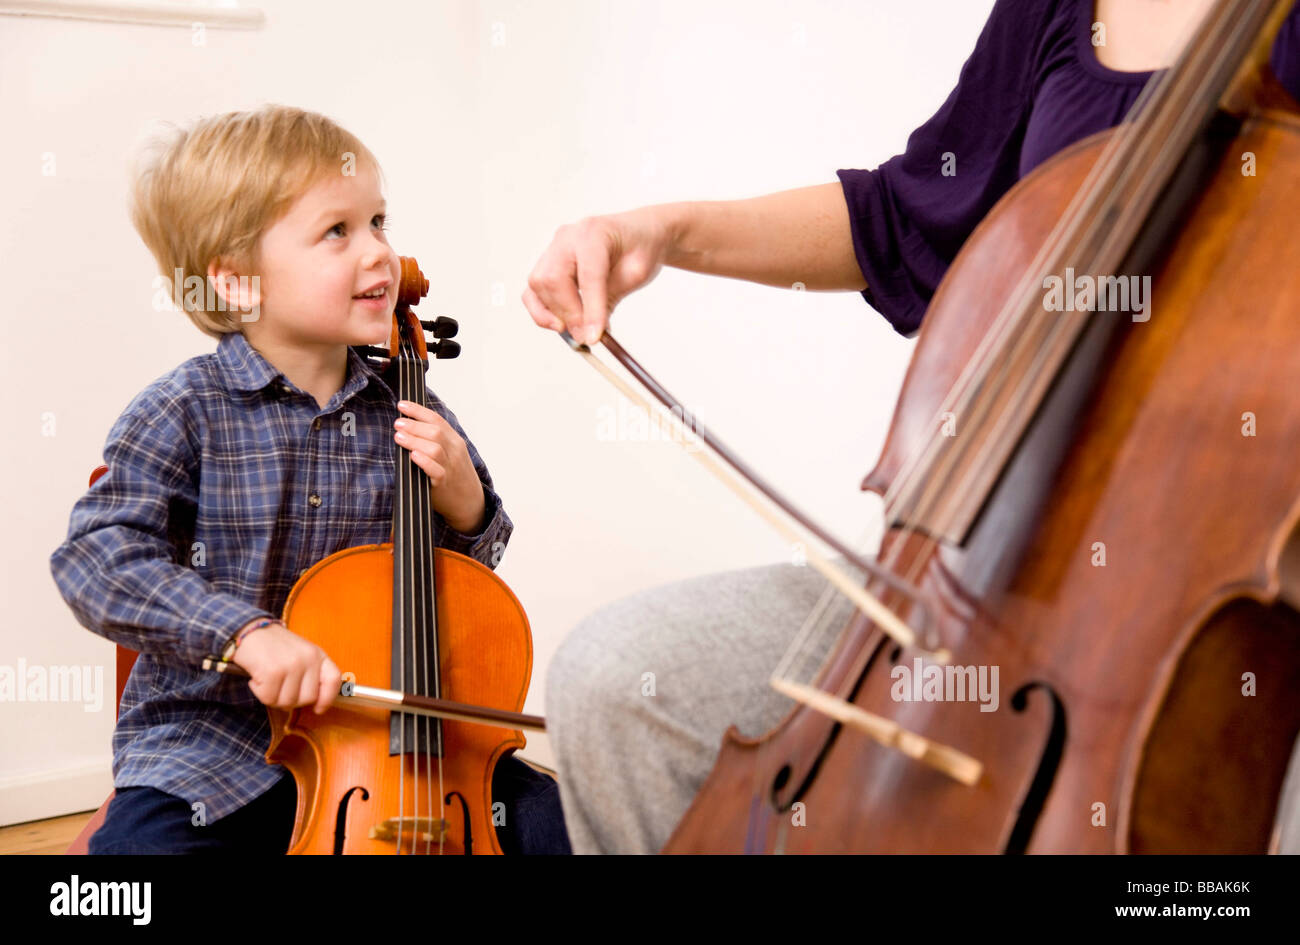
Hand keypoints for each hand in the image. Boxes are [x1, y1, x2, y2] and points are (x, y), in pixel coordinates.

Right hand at [231, 621, 341, 714]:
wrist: (248, 631)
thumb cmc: (274, 647)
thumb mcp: (300, 654)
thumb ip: (310, 674)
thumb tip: (314, 704)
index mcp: (318, 654)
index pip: (333, 680)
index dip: (327, 699)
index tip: (318, 709)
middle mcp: (308, 658)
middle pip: (308, 698)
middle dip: (291, 699)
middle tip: (279, 687)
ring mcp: (292, 665)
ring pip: (287, 702)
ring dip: (273, 697)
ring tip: (267, 680)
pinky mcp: (273, 671)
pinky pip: (269, 698)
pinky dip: (259, 692)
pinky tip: (257, 678)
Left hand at [393, 400, 485, 532]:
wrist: (469, 500)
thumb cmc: (454, 474)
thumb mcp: (451, 452)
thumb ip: (436, 439)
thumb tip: (409, 424)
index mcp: (454, 441)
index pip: (436, 419)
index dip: (418, 410)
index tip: (402, 405)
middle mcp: (454, 451)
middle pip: (435, 432)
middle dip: (414, 425)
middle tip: (398, 423)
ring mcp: (450, 466)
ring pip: (434, 448)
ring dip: (414, 440)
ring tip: (399, 436)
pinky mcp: (444, 482)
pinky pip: (435, 470)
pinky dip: (424, 461)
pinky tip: (413, 455)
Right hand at [522, 207, 673, 344]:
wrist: (636, 234)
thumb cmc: (638, 249)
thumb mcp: (635, 274)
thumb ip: (609, 299)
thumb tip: (589, 333)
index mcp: (594, 234)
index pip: (588, 275)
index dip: (590, 309)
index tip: (594, 337)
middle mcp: (568, 237)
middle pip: (554, 279)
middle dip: (569, 314)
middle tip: (587, 337)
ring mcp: (553, 248)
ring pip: (538, 285)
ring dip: (554, 314)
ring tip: (577, 330)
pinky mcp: (547, 263)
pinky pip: (533, 290)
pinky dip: (542, 311)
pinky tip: (559, 324)